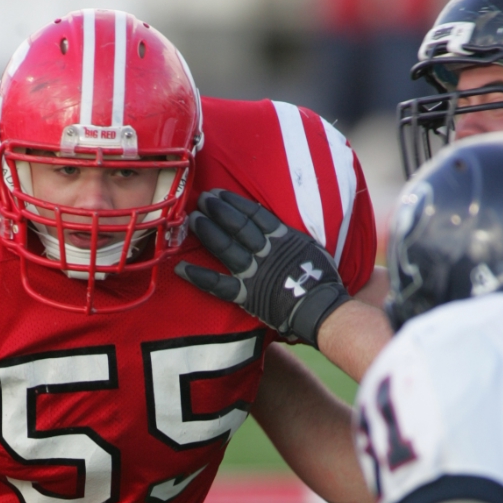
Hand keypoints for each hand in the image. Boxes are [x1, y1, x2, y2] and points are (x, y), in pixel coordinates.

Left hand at [175, 189, 350, 348]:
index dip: (235, 203)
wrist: (321, 308)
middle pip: (237, 226)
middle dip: (218, 211)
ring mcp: (254, 272)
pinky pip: (219, 285)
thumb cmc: (322, 280)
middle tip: (202, 199)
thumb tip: (275, 228)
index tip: (219, 194)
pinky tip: (180, 268)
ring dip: (208, 232)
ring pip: (226, 247)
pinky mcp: (246, 294)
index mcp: (282, 238)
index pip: (254, 215)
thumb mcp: (311, 247)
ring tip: (193, 218)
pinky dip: (199, 277)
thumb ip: (290, 237)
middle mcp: (265, 251)